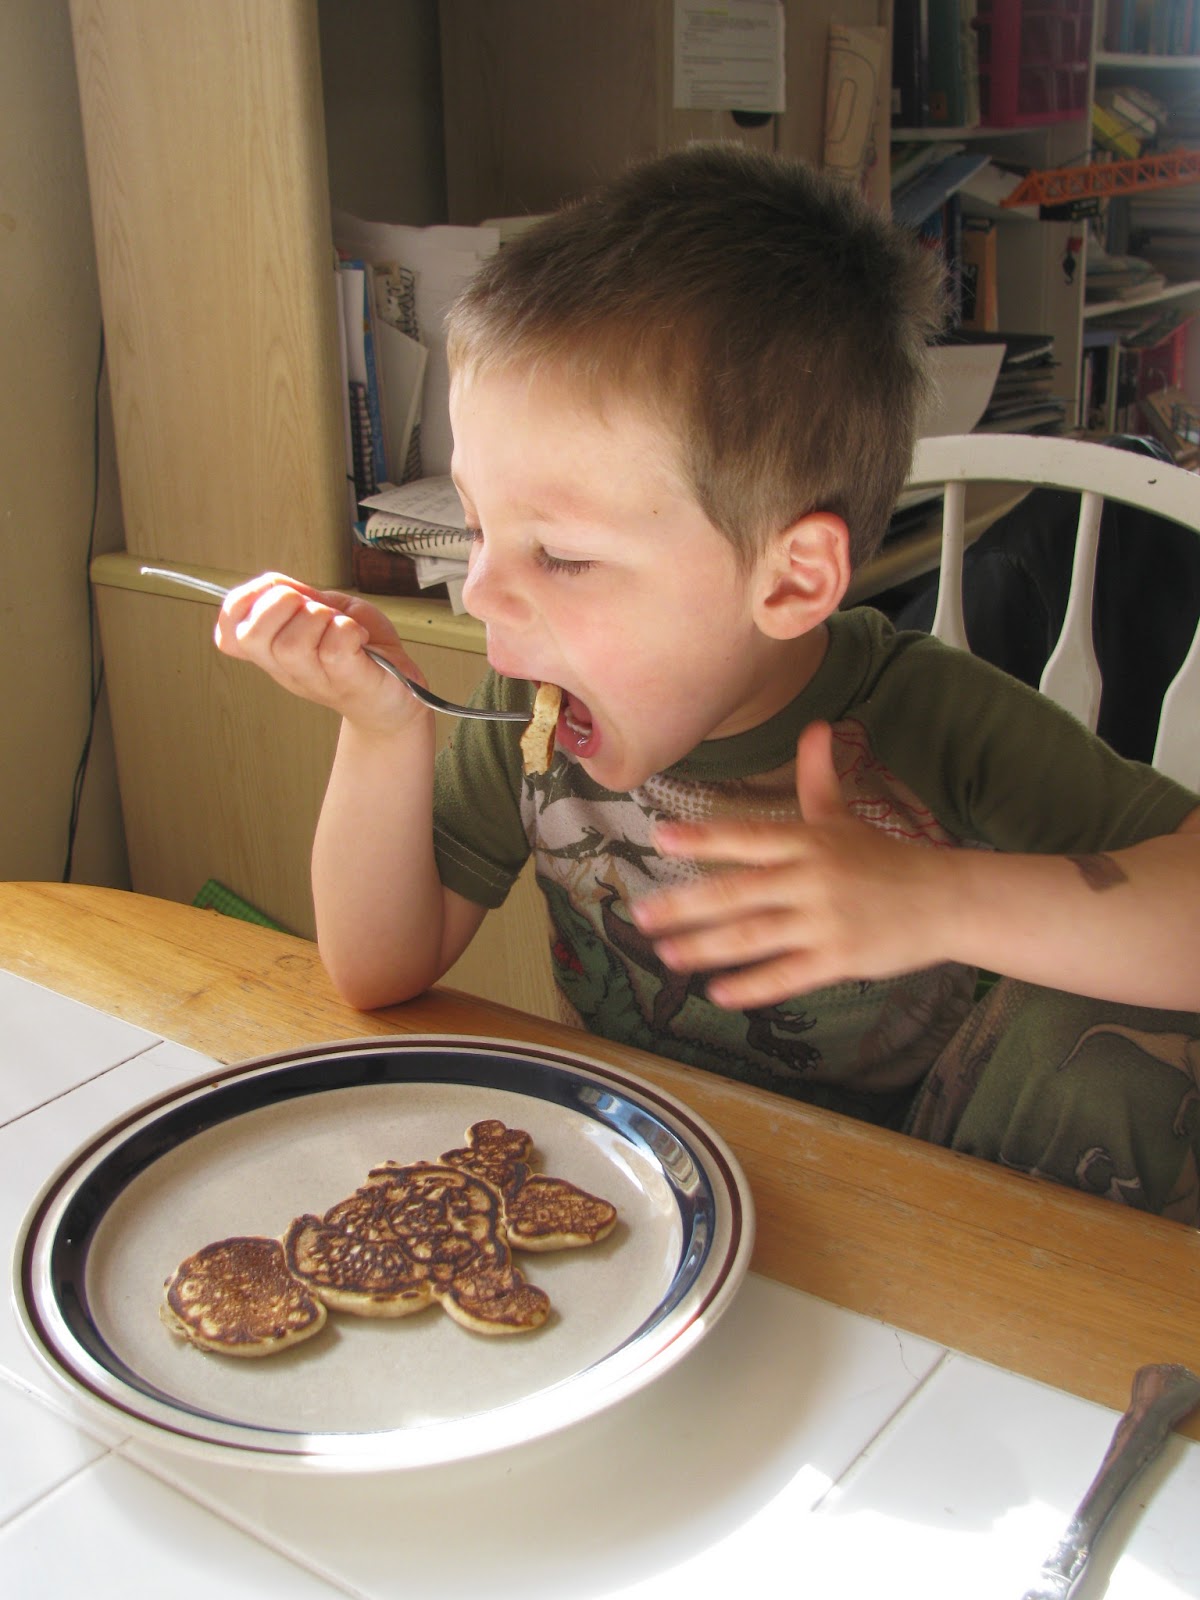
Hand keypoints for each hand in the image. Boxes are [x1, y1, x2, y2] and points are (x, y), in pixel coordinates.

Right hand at [214, 572, 426, 734]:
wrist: (398, 694)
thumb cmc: (361, 650)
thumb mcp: (324, 612)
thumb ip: (299, 597)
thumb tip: (276, 584)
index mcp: (274, 652)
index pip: (229, 634)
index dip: (241, 603)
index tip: (275, 592)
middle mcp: (286, 669)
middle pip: (253, 634)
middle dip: (280, 602)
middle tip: (311, 607)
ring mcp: (315, 679)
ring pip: (293, 643)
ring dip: (319, 618)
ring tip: (338, 624)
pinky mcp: (348, 680)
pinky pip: (334, 647)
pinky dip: (348, 629)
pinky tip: (358, 637)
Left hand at [631, 720, 953, 1007]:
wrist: (947, 900)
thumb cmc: (886, 857)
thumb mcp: (846, 815)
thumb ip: (818, 776)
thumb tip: (816, 724)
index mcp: (808, 840)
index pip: (747, 835)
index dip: (703, 837)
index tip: (660, 837)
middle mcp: (811, 878)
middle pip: (738, 892)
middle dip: (686, 906)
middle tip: (642, 916)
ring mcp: (825, 922)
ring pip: (754, 937)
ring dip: (707, 948)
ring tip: (668, 955)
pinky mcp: (839, 960)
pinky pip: (786, 976)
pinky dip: (752, 986)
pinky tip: (718, 992)